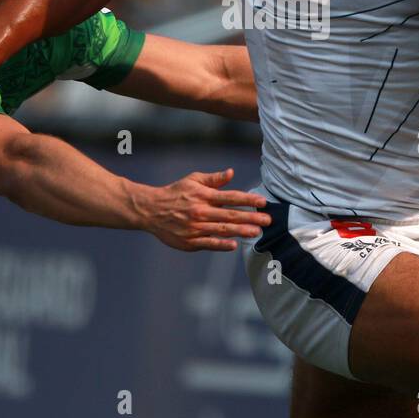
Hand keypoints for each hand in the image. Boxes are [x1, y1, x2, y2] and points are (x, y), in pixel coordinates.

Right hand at [138, 168, 270, 251]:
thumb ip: (213, 179)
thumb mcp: (193, 180)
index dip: (248, 200)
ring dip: (241, 230)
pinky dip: (221, 244)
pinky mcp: (189, 241)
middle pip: (230, 214)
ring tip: (256, 232)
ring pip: (222, 229)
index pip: (231, 197)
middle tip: (268, 220)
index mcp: (203, 195)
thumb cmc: (175, 193)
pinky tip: (234, 244)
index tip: (263, 203)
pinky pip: (208, 243)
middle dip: (251, 217)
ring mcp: (195, 227)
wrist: (151, 210)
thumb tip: (231, 173)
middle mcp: (201, 211)